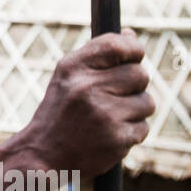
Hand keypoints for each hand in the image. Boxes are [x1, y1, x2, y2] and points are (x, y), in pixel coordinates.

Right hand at [18, 29, 153, 178]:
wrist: (43, 154)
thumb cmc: (59, 111)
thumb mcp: (67, 77)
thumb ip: (97, 55)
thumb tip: (131, 36)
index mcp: (73, 68)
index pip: (116, 45)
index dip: (133, 48)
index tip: (135, 55)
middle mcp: (87, 88)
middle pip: (140, 74)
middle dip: (135, 85)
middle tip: (117, 95)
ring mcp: (104, 115)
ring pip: (147, 102)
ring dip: (135, 110)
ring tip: (111, 117)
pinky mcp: (117, 139)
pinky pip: (143, 127)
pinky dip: (132, 132)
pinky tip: (110, 135)